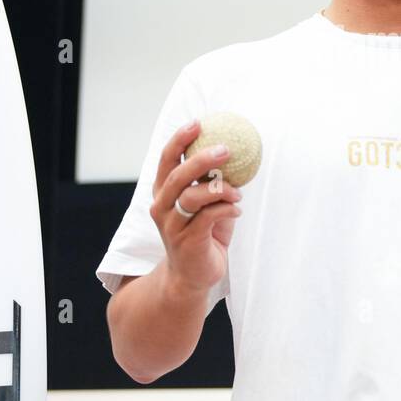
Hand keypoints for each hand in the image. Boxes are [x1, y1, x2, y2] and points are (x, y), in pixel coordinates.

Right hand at [148, 120, 243, 294]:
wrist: (191, 277)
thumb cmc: (202, 234)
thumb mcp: (205, 205)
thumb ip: (212, 183)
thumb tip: (236, 154)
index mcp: (164, 192)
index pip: (166, 160)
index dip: (179, 140)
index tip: (197, 123)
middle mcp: (162, 206)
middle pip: (178, 176)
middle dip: (201, 159)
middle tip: (225, 149)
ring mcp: (171, 225)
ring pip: (192, 197)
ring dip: (220, 189)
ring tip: (238, 192)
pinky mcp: (186, 241)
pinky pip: (208, 218)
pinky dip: (226, 209)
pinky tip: (237, 210)